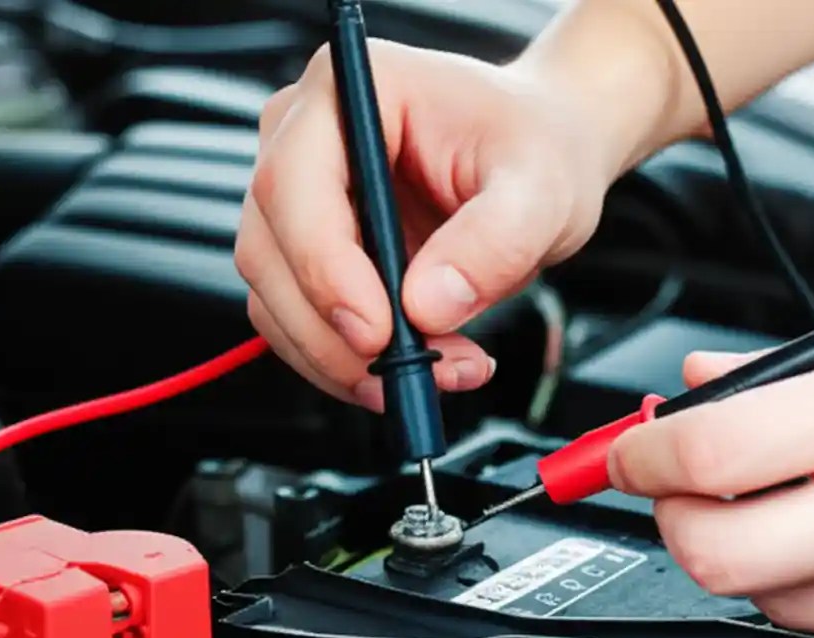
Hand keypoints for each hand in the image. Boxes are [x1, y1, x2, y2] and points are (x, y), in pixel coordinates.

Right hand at [235, 41, 621, 410]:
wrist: (543, 159)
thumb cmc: (539, 149)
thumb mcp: (542, 189)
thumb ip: (492, 241)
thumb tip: (427, 306)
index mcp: (350, 90)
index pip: (294, 186)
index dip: (324, 269)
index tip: (378, 334)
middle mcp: (302, 137)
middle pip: (270, 252)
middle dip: (335, 333)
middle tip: (419, 370)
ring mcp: (297, 198)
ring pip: (276, 300)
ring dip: (345, 359)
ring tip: (443, 369)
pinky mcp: (309, 252)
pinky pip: (301, 323)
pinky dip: (351, 362)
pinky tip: (422, 364)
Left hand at [609, 315, 813, 637]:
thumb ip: (793, 366)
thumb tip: (700, 383)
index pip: (712, 448)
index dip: (642, 452)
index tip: (631, 447)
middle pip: (711, 548)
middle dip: (668, 518)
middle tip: (676, 490)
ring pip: (764, 599)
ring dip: (744, 556)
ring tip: (782, 510)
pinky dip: (812, 591)